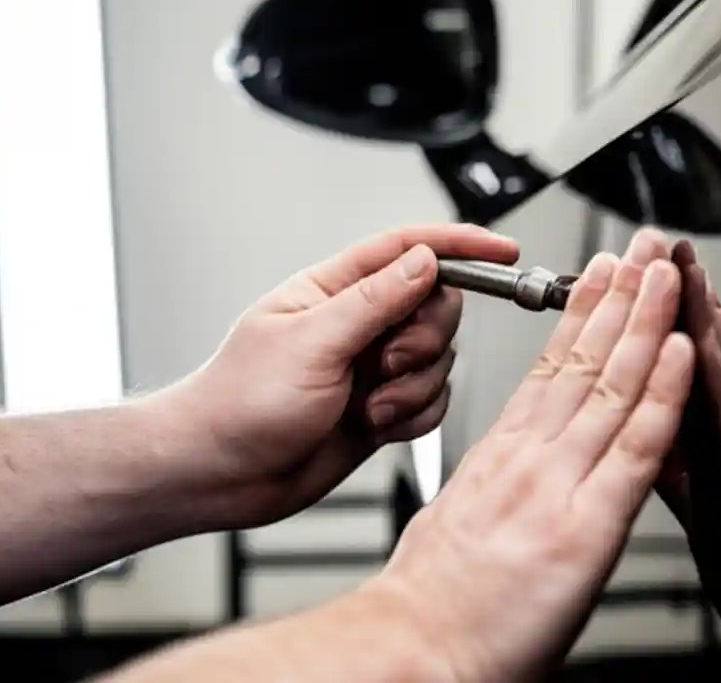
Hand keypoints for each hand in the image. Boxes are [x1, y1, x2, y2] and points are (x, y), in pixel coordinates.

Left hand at [149, 224, 518, 528]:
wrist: (219, 474)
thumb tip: (425, 261)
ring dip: (413, 388)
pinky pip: (431, 402)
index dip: (459, 246)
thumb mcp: (312, 342)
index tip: (501, 250)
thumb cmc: (240, 403)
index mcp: (335, 290)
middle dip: (424, 340)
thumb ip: (376, 300)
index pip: (407, 250)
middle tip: (387, 364)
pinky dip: (414, 416)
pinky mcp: (382, 408)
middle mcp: (358, 324)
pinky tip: (377, 426)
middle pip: (436, 307)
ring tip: (369, 407)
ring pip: (438, 360)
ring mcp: (372, 367)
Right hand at [363, 231, 693, 680]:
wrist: (414, 652)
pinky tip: (680, 349)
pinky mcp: (590, 525)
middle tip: (645, 248)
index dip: (583, 316)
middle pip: (586, 360)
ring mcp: (561, 485)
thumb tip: (508, 472)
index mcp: (501, 456)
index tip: (601, 276)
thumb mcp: (455, 522)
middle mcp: (531, 457)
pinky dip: (662, 393)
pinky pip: (637, 446)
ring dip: (648, 322)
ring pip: (614, 385)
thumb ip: (492, 486)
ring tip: (668, 272)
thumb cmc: (431, 604)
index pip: (551, 368)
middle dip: (621, 297)